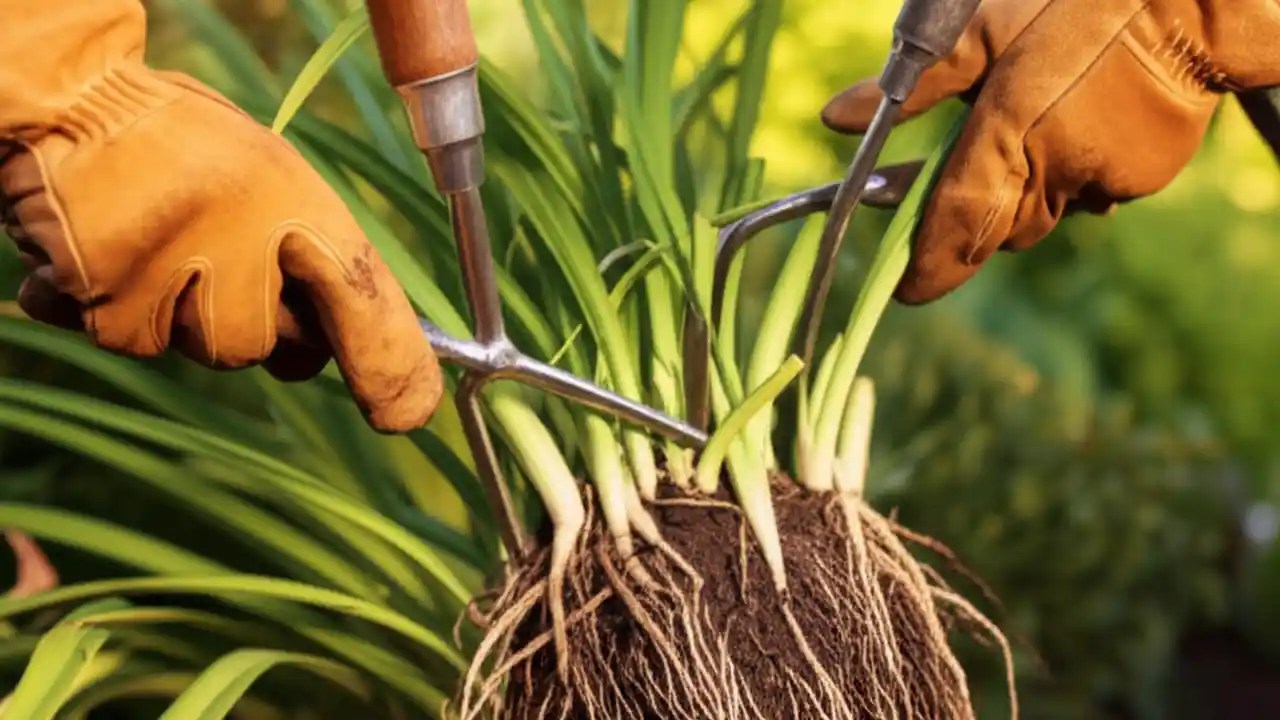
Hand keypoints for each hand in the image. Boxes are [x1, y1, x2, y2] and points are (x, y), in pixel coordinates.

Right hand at [0, 67, 441, 431]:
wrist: (73, 103)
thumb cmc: (186, 149)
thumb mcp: (273, 181)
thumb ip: (316, 263)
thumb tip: (349, 361)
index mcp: (293, 198)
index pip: (360, 297)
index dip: (388, 363)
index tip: (404, 412)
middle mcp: (240, 233)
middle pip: (267, 347)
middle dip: (255, 327)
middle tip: (219, 261)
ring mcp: (169, 266)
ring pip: (203, 350)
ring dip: (185, 317)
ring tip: (158, 242)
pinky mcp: (103, 294)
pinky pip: (134, 340)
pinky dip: (120, 309)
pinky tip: (112, 255)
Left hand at [822, 0, 1279, 303]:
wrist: (1194, 0)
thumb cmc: (1078, 0)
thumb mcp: (986, 25)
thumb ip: (916, 83)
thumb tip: (836, 118)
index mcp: (1007, 134)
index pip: (955, 227)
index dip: (928, 268)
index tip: (905, 291)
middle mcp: (1052, 172)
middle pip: (999, 230)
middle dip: (978, 219)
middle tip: (966, 177)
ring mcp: (1102, 179)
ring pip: (1045, 212)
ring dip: (1027, 192)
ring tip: (1033, 128)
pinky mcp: (1143, 176)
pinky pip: (1091, 192)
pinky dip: (1075, 172)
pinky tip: (1080, 122)